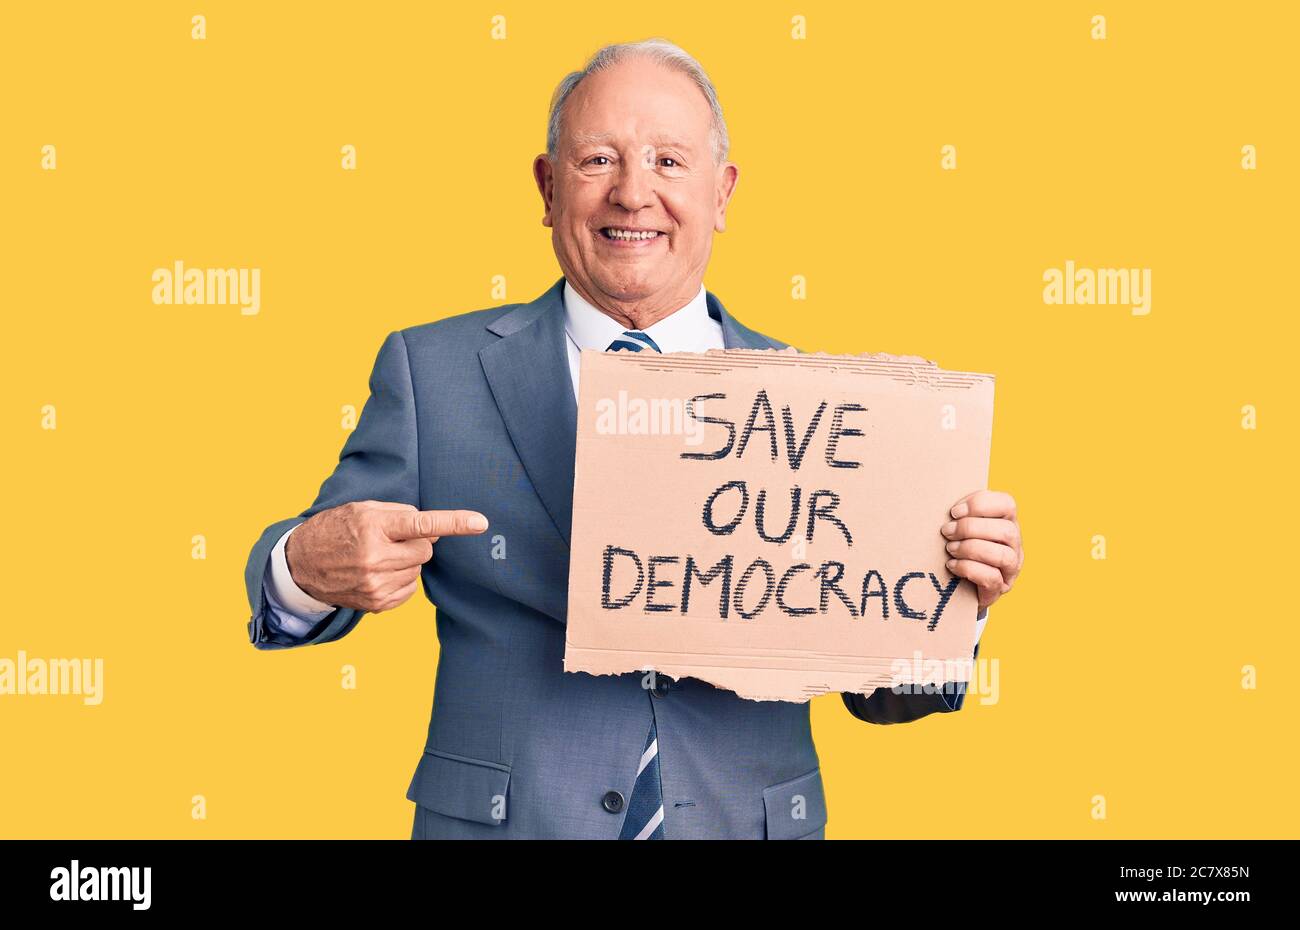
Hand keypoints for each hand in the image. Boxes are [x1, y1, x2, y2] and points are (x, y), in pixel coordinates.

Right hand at [284, 500, 487, 612]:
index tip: (481, 522)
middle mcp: (375, 558)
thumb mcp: (363, 509)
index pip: (422, 524)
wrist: (300, 564)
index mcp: (373, 527)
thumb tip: (434, 531)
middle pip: (425, 550)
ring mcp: (376, 584)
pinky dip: (401, 579)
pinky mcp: (377, 603)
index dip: (455, 523)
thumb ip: (401, 515)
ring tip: (378, 557)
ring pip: (417, 570)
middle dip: (416, 543)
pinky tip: (378, 573)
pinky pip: (409, 589)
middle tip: (392, 540)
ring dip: (406, 562)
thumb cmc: (335, 529)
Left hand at [940, 490, 1021, 609]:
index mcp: (1007, 522)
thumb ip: (960, 514)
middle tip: (947, 532)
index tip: (954, 512)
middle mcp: (1014, 545)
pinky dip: (968, 568)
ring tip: (950, 549)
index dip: (980, 504)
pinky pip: (991, 577)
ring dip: (970, 549)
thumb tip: (945, 506)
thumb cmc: (957, 547)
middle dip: (971, 528)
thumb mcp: (960, 527)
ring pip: (1003, 555)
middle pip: (1006, 530)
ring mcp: (1011, 569)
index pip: (1007, 504)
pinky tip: (952, 565)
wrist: (957, 586)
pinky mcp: (1000, 588)